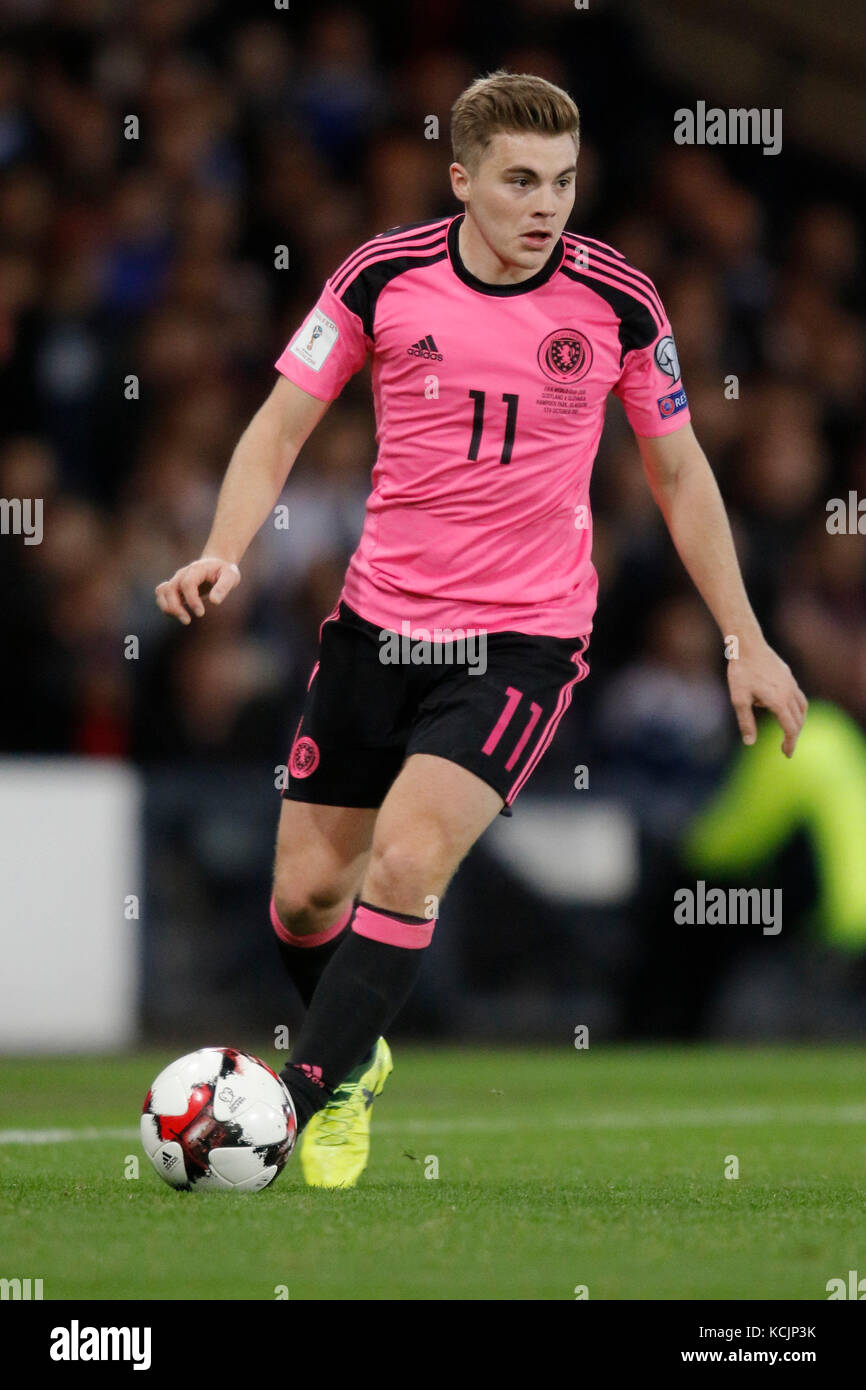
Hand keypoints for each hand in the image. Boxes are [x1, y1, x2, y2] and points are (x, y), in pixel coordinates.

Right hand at [154, 555, 240, 624]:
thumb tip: (214, 602)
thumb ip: (224, 587)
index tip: (200, 613)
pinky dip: (165, 605)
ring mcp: (176, 579)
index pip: (187, 584)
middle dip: (176, 607)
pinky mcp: (174, 586)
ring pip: (162, 592)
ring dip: (168, 608)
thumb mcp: (231, 575)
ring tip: (184, 619)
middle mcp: (183, 573)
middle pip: (170, 589)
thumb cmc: (225, 571)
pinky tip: (178, 614)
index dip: (191, 600)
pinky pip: (161, 594)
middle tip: (187, 621)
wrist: (216, 565)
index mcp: (197, 569)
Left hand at [727, 638, 807, 756]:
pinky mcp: (789, 676)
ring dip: (799, 721)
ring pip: (802, 707)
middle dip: (794, 735)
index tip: (787, 754)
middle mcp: (789, 693)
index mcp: (779, 702)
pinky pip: (798, 696)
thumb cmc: (741, 673)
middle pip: (799, 720)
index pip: (790, 728)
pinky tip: (785, 708)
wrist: (747, 646)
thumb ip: (746, 722)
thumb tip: (750, 742)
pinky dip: (796, 707)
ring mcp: (791, 683)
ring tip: (790, 730)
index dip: (790, 743)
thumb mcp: (739, 699)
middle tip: (786, 747)